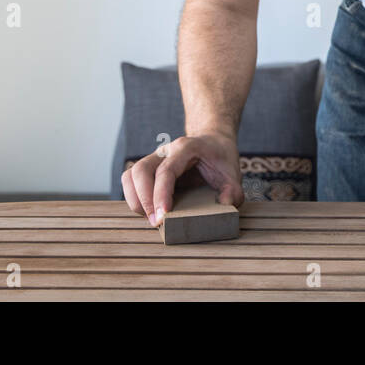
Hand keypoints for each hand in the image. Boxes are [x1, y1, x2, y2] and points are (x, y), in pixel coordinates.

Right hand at [120, 130, 244, 226]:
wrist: (214, 142)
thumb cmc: (221, 159)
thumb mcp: (233, 173)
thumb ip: (233, 190)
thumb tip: (224, 204)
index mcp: (186, 148)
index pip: (166, 171)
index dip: (161, 194)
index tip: (163, 216)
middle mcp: (166, 151)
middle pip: (141, 170)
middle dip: (144, 199)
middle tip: (156, 222)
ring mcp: (154, 158)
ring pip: (131, 174)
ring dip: (135, 199)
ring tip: (150, 219)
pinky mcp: (149, 168)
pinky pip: (131, 180)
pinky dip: (134, 197)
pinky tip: (147, 211)